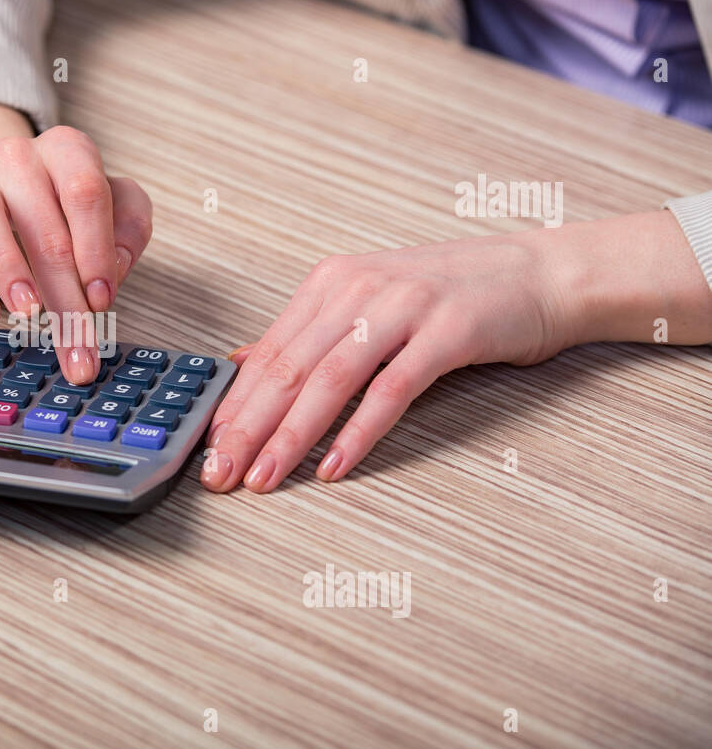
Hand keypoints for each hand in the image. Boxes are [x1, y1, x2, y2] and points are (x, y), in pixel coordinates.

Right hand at [0, 107, 151, 384]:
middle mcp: (17, 156)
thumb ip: (129, 229)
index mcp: (67, 150)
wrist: (7, 189)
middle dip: (64, 294)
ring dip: (7, 267)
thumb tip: (112, 269)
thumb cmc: (68, 207)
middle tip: (77, 343)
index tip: (102, 300)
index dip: (96, 250)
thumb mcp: (117, 207)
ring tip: (28, 313)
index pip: (85, 192)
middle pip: (42, 224)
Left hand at [201, 211, 711, 492]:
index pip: (269, 353)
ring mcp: (403, 307)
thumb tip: (242, 366)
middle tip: (219, 472)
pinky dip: (359, 431)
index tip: (206, 445)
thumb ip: (309, 336)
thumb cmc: (454, 296)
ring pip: (331, 379)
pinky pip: (392, 389)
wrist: (542, 273)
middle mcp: (359, 289)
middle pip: (289, 368)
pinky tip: (336, 465)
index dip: (234, 404)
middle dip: (248, 427)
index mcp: (332, 284)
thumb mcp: (369, 305)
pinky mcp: (447, 332)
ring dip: (292, 435)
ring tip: (265, 476)